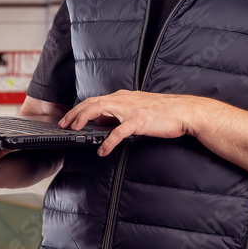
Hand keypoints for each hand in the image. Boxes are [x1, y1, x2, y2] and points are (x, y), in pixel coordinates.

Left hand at [58, 90, 202, 156]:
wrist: (184, 111)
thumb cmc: (162, 111)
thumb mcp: (136, 108)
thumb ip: (118, 112)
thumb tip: (101, 121)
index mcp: (122, 97)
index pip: (94, 100)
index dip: (78, 109)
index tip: (67, 119)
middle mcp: (123, 99)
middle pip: (91, 103)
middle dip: (74, 114)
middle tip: (63, 125)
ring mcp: (130, 109)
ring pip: (99, 110)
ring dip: (84, 120)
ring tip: (74, 131)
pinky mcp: (139, 121)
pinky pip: (119, 132)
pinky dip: (109, 141)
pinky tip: (102, 151)